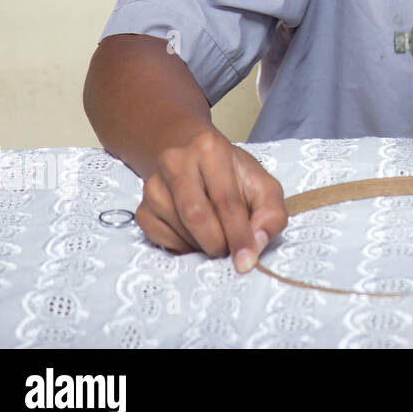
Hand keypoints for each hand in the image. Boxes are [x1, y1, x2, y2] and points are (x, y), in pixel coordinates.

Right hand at [134, 127, 287, 272]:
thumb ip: (270, 214)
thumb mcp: (263, 186)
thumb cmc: (234, 176)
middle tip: (231, 250)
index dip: (238, 235)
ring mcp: (154, 184)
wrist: (197, 161)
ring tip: (217, 235)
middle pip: (196, 215)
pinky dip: (182, 246)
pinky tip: (195, 235)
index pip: (226, 200)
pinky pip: (160, 238)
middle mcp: (177, 161)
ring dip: (202, 244)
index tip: (246, 262)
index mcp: (211, 149)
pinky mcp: (142, 207)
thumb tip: (256, 245)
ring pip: (178, 229)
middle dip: (218, 242)